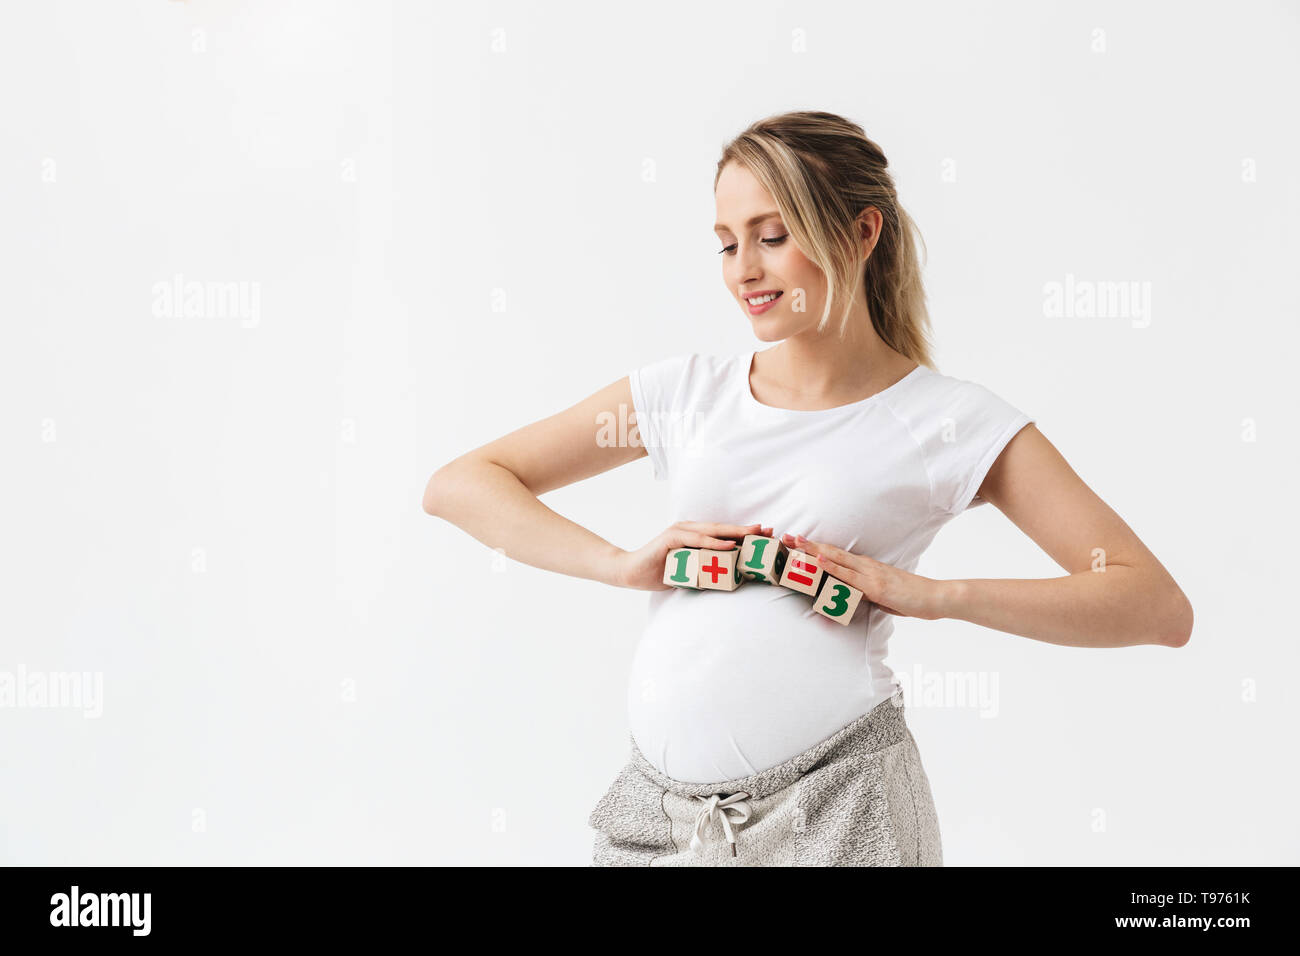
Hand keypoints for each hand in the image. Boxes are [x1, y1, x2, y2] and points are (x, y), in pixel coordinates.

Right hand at [615, 521, 772, 590]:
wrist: (632, 573)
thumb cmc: (660, 573)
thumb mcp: (690, 571)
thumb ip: (707, 569)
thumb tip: (730, 577)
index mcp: (695, 535)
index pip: (724, 534)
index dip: (745, 534)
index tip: (766, 536)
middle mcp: (690, 529)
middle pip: (723, 529)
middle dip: (747, 530)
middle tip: (769, 530)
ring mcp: (680, 531)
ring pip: (713, 531)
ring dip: (735, 533)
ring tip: (755, 535)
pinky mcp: (671, 538)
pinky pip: (696, 540)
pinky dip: (713, 542)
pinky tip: (728, 545)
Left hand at [782, 532, 947, 619]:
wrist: (934, 598)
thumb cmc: (910, 597)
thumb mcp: (880, 595)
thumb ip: (863, 593)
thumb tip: (848, 596)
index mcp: (865, 567)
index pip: (833, 555)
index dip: (813, 548)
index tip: (794, 542)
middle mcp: (864, 566)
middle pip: (829, 551)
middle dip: (806, 544)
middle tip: (784, 535)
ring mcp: (869, 574)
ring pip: (835, 559)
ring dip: (813, 550)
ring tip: (794, 542)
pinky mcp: (874, 586)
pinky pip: (849, 576)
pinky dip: (832, 567)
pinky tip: (818, 560)